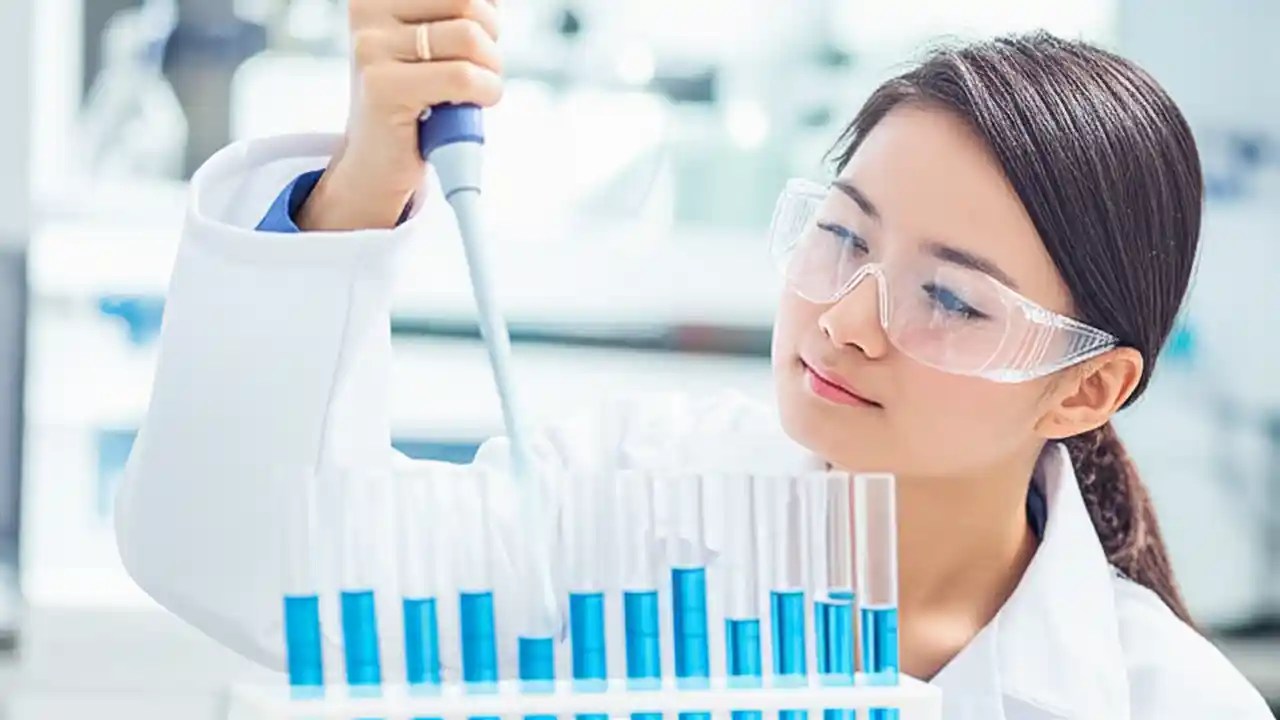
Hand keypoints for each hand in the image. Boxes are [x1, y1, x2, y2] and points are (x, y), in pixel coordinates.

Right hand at [297, 0, 501, 230]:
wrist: (378, 162)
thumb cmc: (416, 101)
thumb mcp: (435, 45)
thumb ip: (459, 14)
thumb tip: (492, 1)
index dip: (485, 12)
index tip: (475, 41)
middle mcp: (369, 11)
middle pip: (469, 4)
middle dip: (490, 41)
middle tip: (477, 70)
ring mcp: (371, 48)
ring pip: (470, 38)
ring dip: (490, 71)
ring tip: (472, 91)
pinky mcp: (382, 86)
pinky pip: (463, 77)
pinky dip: (485, 92)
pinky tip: (471, 106)